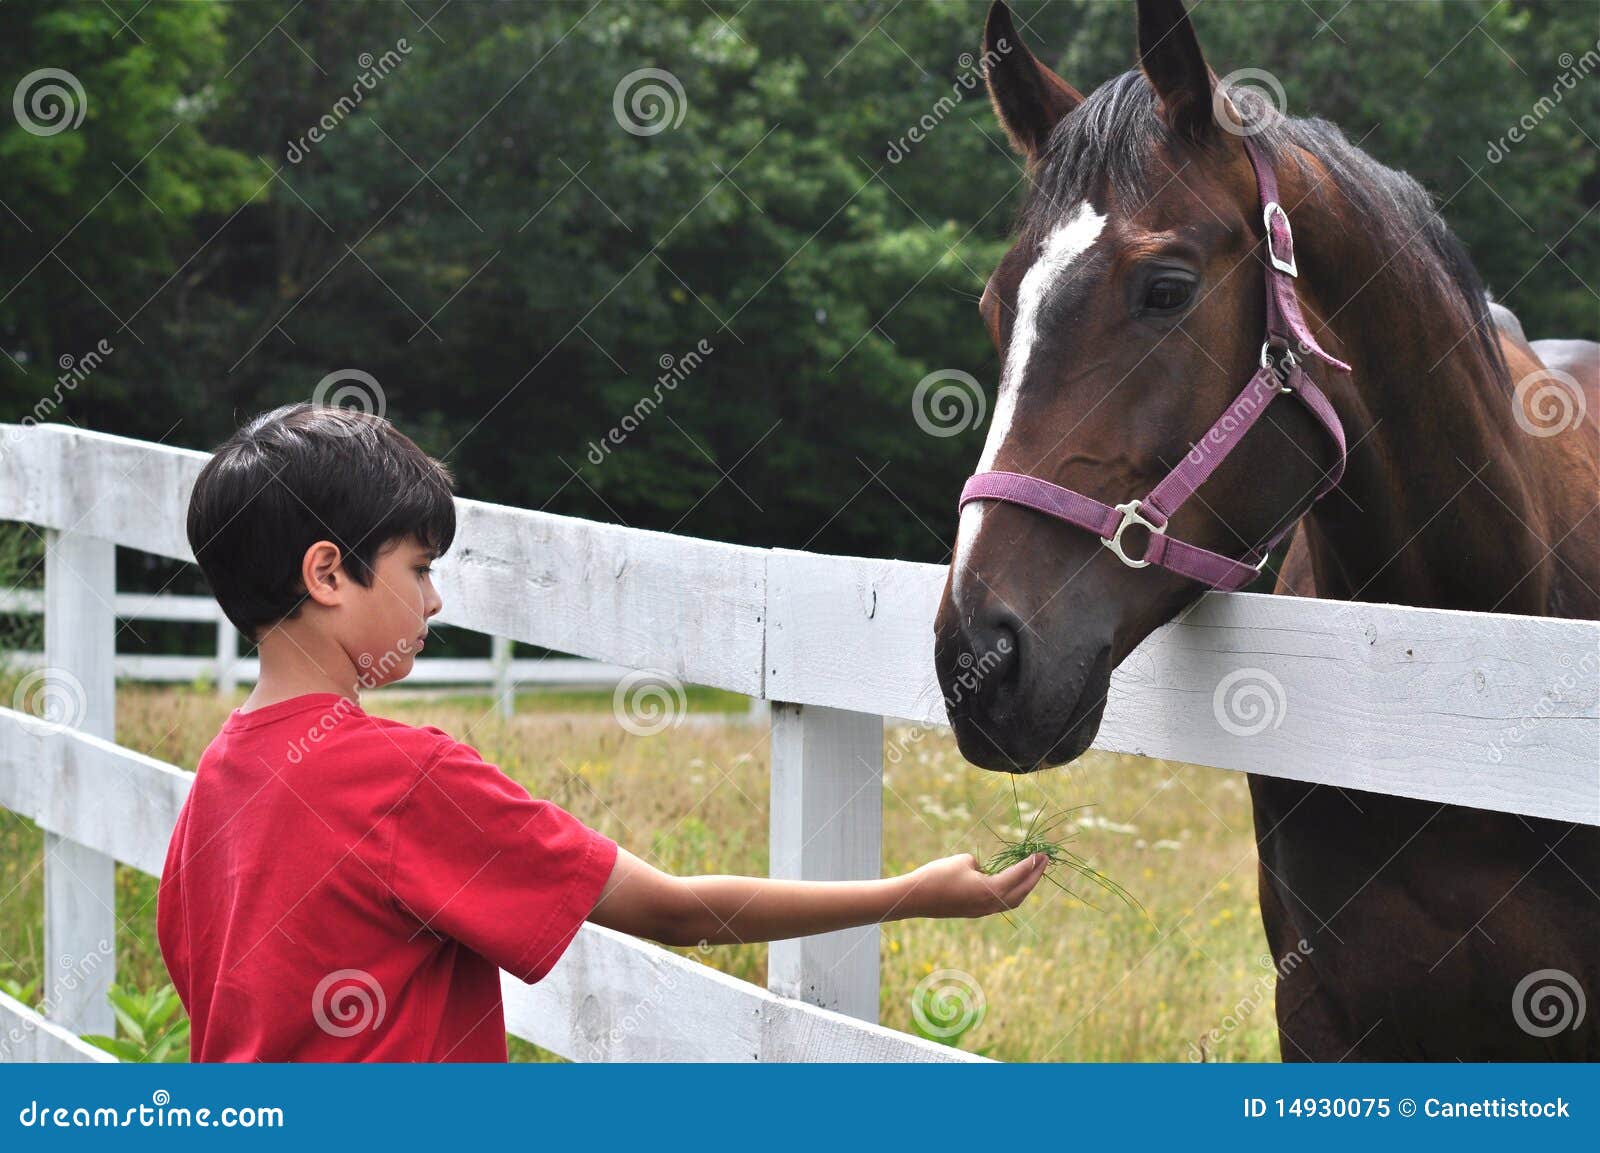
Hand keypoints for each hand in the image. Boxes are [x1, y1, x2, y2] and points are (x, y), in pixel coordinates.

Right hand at [903, 852, 1048, 918]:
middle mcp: (991, 904)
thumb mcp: (963, 861)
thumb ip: (981, 866)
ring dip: (1025, 886)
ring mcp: (983, 911)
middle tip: (1044, 860)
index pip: (1018, 875)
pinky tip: (1010, 881)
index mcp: (991, 890)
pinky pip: (1000, 902)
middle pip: (1021, 892)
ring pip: (1012, 900)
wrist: (915, 898)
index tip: (1042, 853)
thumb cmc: (938, 875)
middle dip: (1035, 876)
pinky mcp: (974, 912)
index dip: (1031, 863)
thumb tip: (985, 872)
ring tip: (1033, 871)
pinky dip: (1011, 892)